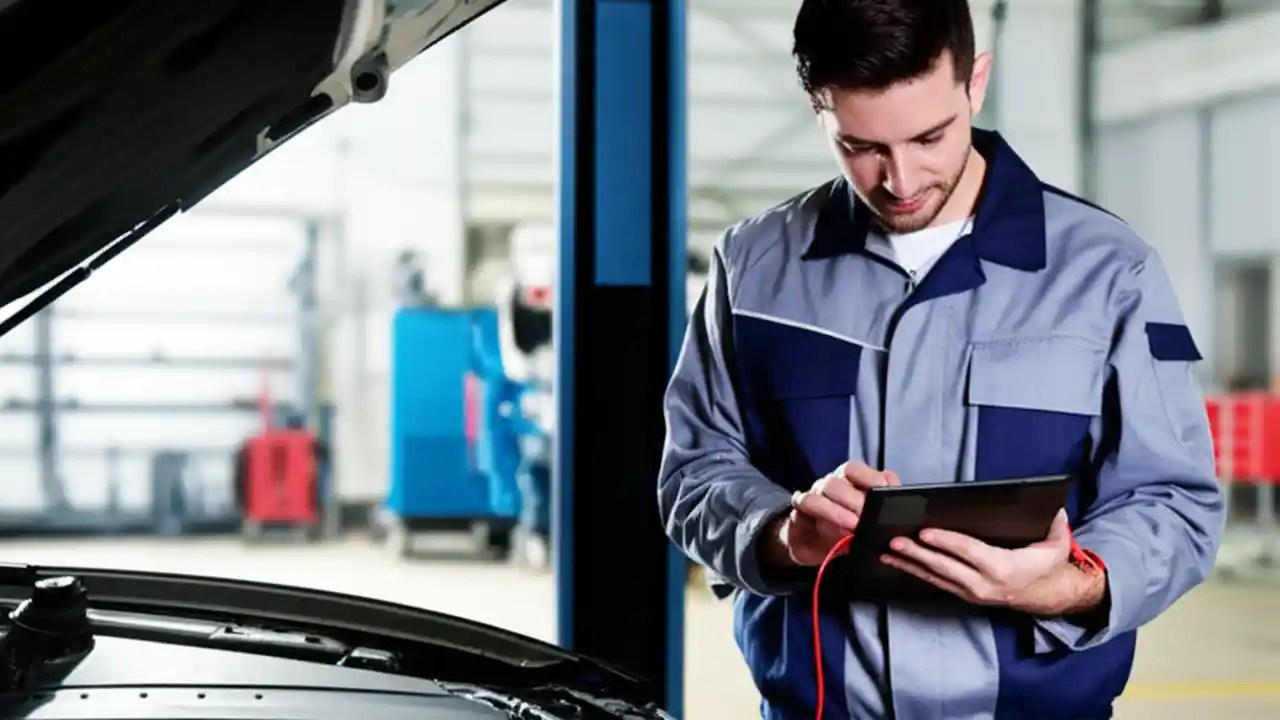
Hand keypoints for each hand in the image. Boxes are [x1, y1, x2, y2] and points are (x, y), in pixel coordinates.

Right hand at [761, 462, 899, 567]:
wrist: (817, 546)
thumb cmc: (848, 530)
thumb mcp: (869, 521)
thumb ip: (882, 508)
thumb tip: (896, 500)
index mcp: (850, 481)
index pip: (856, 469)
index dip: (870, 476)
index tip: (884, 488)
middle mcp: (831, 483)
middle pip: (839, 481)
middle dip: (855, 498)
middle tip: (868, 516)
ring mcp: (815, 494)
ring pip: (823, 491)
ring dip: (838, 509)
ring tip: (853, 526)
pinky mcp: (800, 510)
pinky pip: (806, 503)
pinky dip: (820, 514)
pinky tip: (830, 527)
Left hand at [881, 509, 1104, 615]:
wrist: (1048, 597)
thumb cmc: (1048, 565)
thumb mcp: (1057, 545)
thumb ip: (1056, 526)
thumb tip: (1054, 507)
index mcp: (1003, 568)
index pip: (969, 552)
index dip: (946, 542)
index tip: (924, 532)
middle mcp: (983, 584)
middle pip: (945, 567)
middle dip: (917, 554)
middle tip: (894, 541)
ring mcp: (972, 593)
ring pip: (935, 577)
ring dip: (910, 564)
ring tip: (886, 552)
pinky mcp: (965, 595)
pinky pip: (936, 583)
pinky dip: (915, 572)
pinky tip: (897, 562)